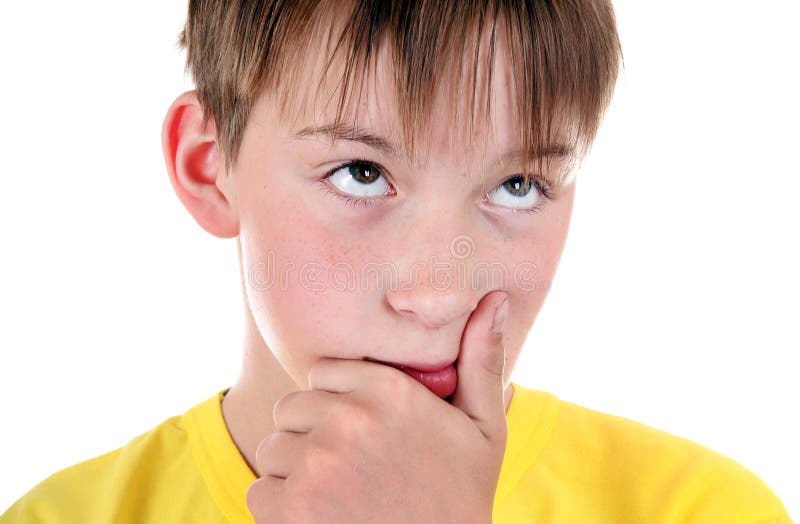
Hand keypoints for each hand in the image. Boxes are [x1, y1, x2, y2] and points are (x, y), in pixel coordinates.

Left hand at [246, 290, 510, 523]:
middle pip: (292, 408)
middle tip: (346, 467)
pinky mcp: (293, 507)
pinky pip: (260, 490)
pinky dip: (280, 508)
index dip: (335, 403)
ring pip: (274, 448)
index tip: (357, 431)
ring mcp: (317, 463)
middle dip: (311, 434)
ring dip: (295, 471)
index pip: (322, 373)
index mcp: (389, 391)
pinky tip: (320, 518)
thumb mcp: (484, 426)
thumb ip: (481, 359)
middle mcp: (348, 419)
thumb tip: (496, 298)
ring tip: (336, 494)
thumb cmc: (462, 496)